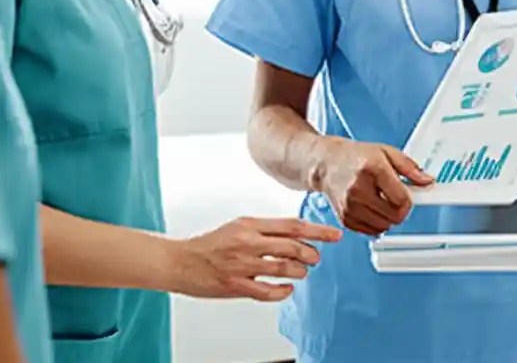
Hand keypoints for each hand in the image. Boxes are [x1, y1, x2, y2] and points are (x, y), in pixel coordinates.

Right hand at [168, 217, 341, 301]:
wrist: (181, 261)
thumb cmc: (210, 245)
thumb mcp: (238, 227)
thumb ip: (265, 230)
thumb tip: (296, 235)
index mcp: (250, 225)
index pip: (292, 226)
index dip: (317, 231)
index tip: (335, 235)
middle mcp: (248, 242)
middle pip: (293, 247)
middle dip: (312, 254)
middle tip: (316, 257)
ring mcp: (242, 265)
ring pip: (284, 268)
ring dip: (299, 271)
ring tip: (302, 272)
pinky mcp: (236, 285)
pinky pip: (269, 291)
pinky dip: (283, 290)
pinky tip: (287, 288)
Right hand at [312, 137, 433, 235]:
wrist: (326, 164)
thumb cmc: (355, 156)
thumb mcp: (386, 152)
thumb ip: (409, 167)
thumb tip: (427, 181)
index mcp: (372, 169)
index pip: (401, 200)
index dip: (409, 200)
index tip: (407, 196)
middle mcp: (358, 189)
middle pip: (394, 216)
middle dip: (400, 210)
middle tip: (396, 199)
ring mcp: (350, 206)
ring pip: (384, 227)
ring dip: (388, 218)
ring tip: (382, 202)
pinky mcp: (345, 218)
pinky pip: (371, 231)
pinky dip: (376, 223)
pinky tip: (372, 208)